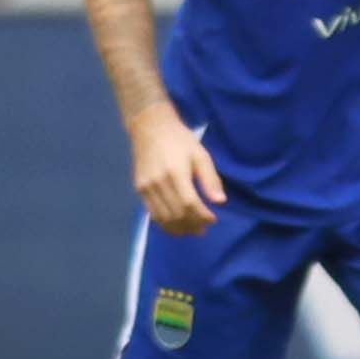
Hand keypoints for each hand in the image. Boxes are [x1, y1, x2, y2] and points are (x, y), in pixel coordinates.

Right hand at [128, 103, 224, 235]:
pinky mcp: (139, 189)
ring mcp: (146, 187)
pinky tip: (176, 225)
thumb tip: (220, 202)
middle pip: (177, 213)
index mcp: (176, 173)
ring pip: (163, 217)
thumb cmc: (180, 140)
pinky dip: (165, 223)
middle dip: (192, 225)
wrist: (150, 128)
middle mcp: (159, 182)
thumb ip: (210, 179)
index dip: (203, 216)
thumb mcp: (201, 155)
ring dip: (179, 228)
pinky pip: (152, 213)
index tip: (213, 219)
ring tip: (192, 230)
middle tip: (204, 229)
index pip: (190, 204)